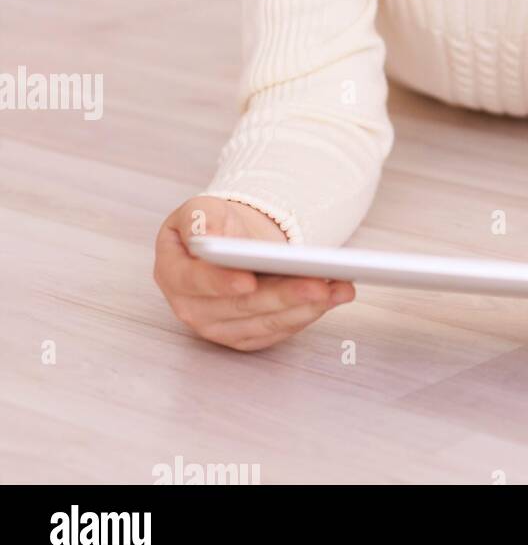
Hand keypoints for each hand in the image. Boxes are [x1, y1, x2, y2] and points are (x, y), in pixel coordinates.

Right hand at [153, 195, 355, 351]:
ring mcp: (219, 326)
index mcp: (174, 273)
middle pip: (241, 307)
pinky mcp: (246, 335)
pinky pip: (278, 331)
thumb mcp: (201, 209)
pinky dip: (308, 315)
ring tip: (336, 289)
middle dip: (282, 296)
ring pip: (264, 322)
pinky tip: (333, 297)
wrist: (233, 241)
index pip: (195, 282)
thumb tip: (209, 237)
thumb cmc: (216, 224)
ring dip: (304, 308)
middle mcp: (192, 307)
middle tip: (316, 284)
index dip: (221, 283)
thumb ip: (200, 218)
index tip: (248, 281)